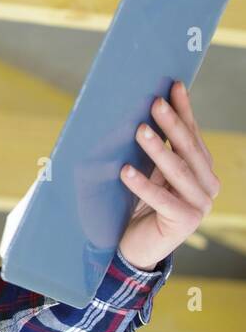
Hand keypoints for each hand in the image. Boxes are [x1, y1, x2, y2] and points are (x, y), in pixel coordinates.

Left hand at [118, 80, 219, 271]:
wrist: (128, 245)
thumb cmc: (134, 204)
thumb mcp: (142, 171)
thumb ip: (147, 150)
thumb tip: (132, 113)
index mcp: (200, 169)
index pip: (191, 135)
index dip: (184, 110)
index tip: (173, 85)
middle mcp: (206, 185)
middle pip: (188, 149)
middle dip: (173, 123)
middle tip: (155, 103)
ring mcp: (199, 205)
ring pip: (178, 171)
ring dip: (158, 149)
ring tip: (140, 131)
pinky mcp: (184, 222)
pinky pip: (162, 199)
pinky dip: (143, 185)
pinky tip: (126, 171)